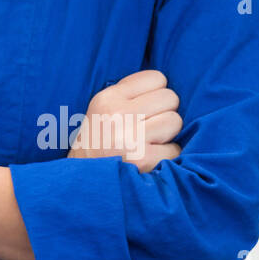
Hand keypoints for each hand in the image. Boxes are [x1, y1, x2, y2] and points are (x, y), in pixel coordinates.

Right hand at [68, 69, 182, 172]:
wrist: (83, 181)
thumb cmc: (99, 141)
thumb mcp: (102, 109)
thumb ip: (129, 93)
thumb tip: (165, 84)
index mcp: (108, 98)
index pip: (156, 78)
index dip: (157, 93)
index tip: (147, 107)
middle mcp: (117, 115)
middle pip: (170, 98)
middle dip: (165, 112)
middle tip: (150, 126)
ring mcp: (130, 137)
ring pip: (175, 121)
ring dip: (168, 134)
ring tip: (150, 141)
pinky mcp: (143, 159)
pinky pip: (175, 149)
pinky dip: (167, 155)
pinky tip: (151, 158)